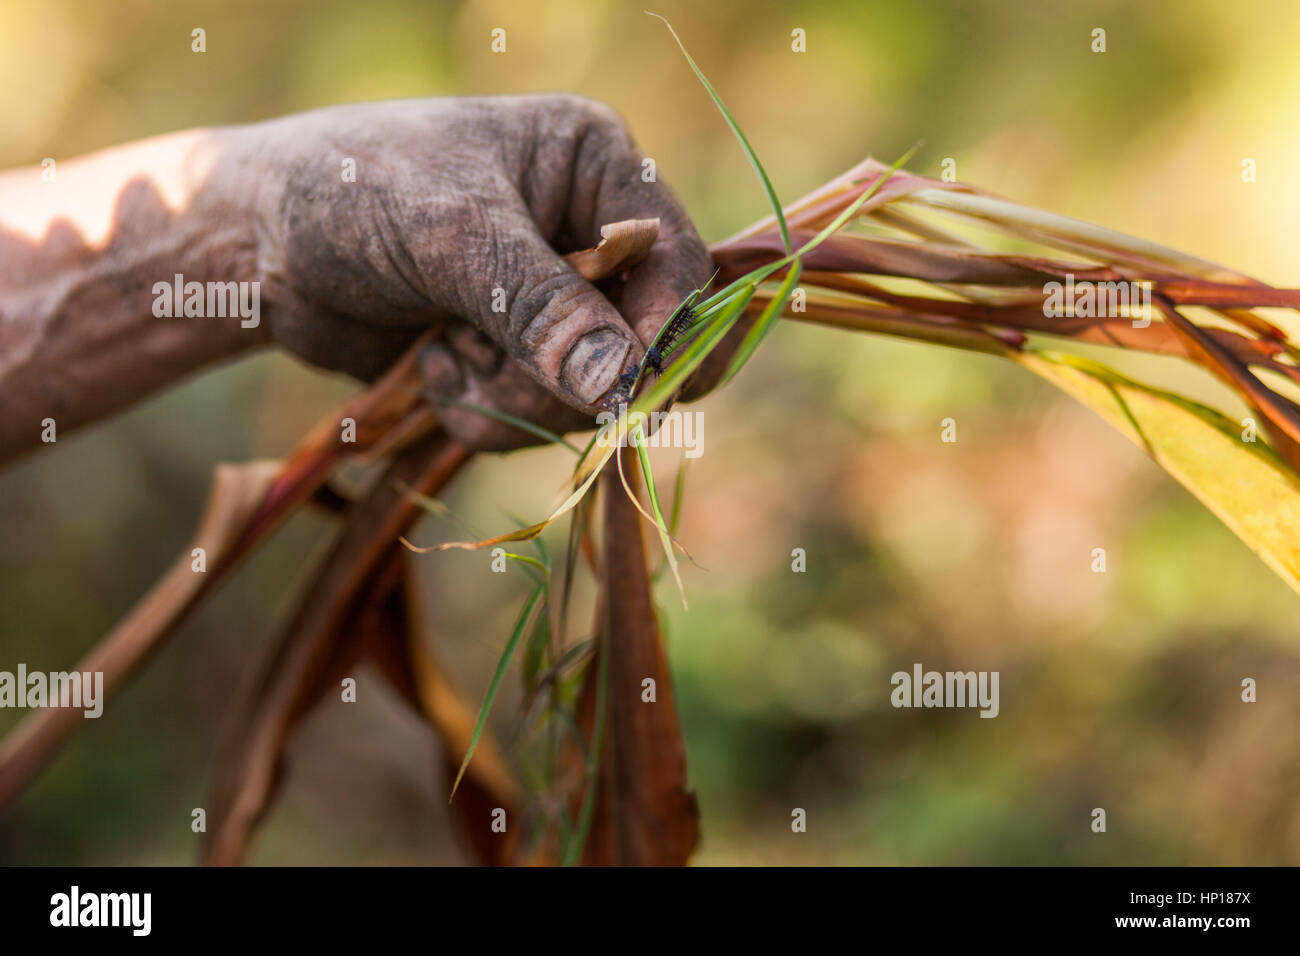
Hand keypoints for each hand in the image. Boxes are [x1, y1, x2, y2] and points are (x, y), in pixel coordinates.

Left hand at [254, 94, 714, 449]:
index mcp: (597, 169)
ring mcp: (553, 302)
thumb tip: (624, 383)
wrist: (253, 242)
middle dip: (573, 377)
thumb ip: (541, 306)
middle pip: (646, 343)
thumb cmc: (347, 192)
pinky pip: (539, 418)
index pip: (678, 261)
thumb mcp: (451, 235)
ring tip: (444, 353)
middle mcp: (588, 234)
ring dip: (515, 397)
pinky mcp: (515, 355)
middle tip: (506, 374)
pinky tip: (432, 369)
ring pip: (591, 395)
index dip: (667, 334)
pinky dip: (486, 413)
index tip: (627, 392)